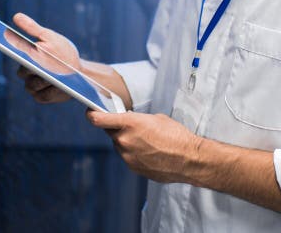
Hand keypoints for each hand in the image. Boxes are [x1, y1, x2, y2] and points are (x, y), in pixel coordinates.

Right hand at [12, 13, 80, 103]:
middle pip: (23, 72)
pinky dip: (51, 91)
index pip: (13, 52)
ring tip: (52, 76)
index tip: (8, 43)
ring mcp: (33, 86)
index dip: (9, 48)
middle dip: (31, 68)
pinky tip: (59, 86)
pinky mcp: (43, 97)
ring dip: (42, 80)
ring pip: (32, 85)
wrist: (79, 70)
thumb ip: (33, 29)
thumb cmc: (62, 51)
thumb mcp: (49, 37)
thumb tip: (16, 16)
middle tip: (36, 63)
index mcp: (26, 56)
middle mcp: (27, 73)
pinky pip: (43, 96)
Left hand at [87, 110, 201, 183]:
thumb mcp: (155, 118)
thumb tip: (129, 123)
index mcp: (129, 123)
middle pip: (111, 132)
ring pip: (120, 145)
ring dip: (127, 142)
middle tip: (132, 127)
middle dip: (117, 128)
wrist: (189, 159)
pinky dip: (134, 153)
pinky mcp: (133, 168)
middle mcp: (125, 140)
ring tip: (146, 141)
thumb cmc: (176, 136)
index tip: (90, 112)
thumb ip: (136, 120)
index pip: (98, 119)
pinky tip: (149, 152)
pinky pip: (128, 157)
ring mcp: (128, 156)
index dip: (91, 114)